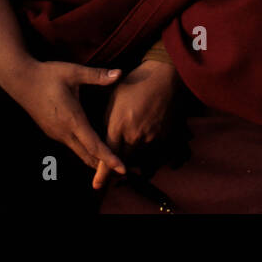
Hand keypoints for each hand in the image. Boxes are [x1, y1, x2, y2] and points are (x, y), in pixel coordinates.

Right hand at [0, 57, 127, 178]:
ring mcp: (56, 134)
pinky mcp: (52, 131)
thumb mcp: (74, 72)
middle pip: (87, 156)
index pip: (94, 145)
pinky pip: (72, 145)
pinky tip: (94, 149)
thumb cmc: (47, 75)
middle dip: (105, 166)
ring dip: (95, 159)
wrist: (20, 80)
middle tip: (124, 172)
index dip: (109, 158)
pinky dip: (85, 151)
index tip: (122, 168)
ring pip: (79, 152)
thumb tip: (120, 73)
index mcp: (72, 120)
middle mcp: (64, 132)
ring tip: (112, 164)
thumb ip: (97, 75)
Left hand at [91, 59, 179, 189]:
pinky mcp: (165, 136)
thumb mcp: (113, 98)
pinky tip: (144, 144)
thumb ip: (106, 119)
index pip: (108, 154)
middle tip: (113, 171)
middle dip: (117, 167)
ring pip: (139, 158)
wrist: (164, 75)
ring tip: (129, 154)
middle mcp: (135, 134)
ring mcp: (152, 137)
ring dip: (132, 159)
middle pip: (124, 161)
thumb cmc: (134, 83)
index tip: (96, 186)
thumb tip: (102, 135)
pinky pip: (155, 153)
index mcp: (119, 124)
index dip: (102, 173)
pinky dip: (148, 153)